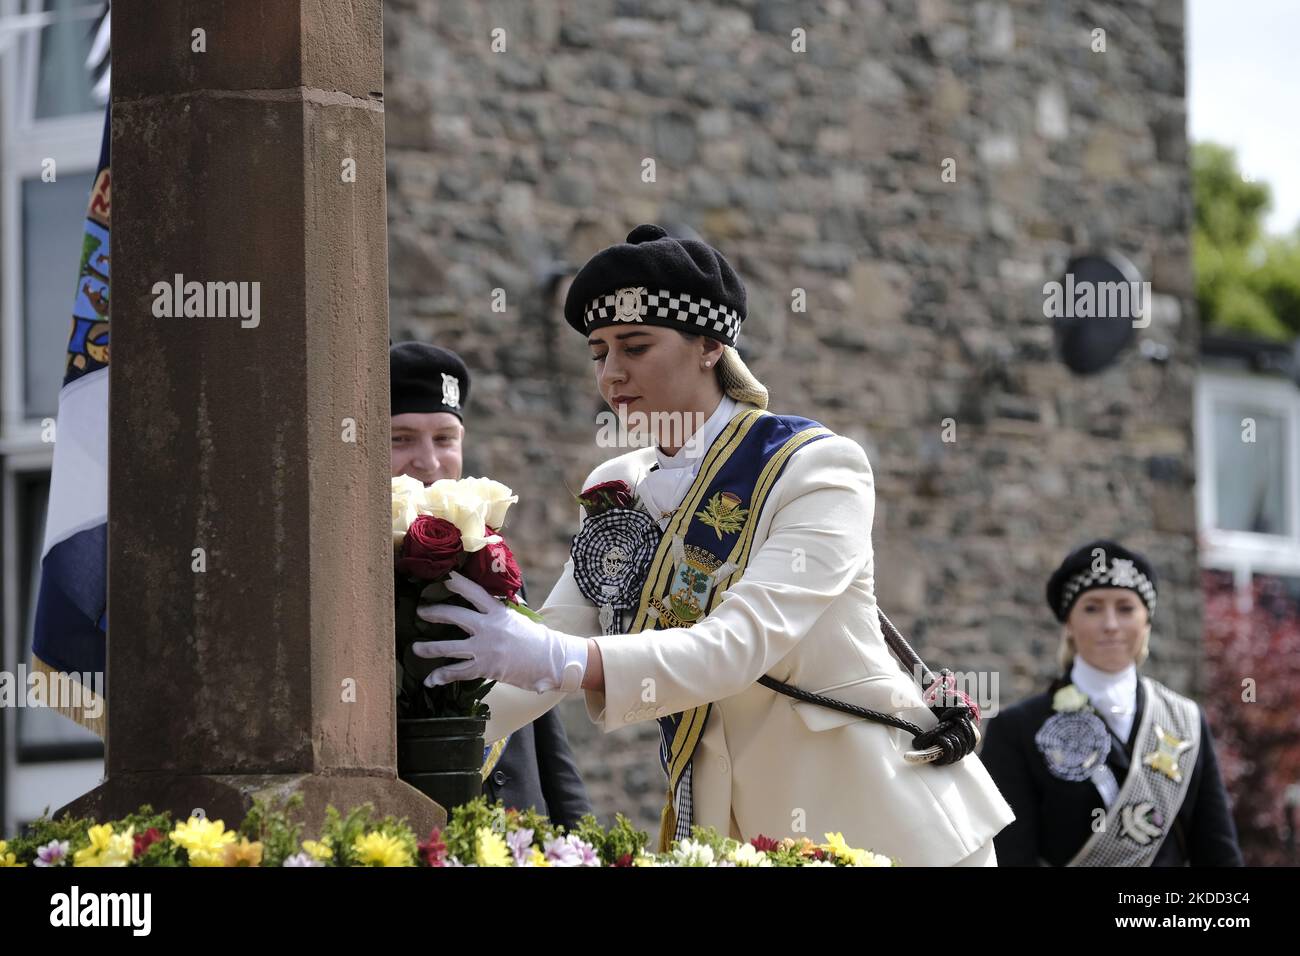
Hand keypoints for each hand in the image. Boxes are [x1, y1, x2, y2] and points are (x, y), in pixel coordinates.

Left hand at [414, 571, 588, 693]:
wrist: (551, 660)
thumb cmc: (537, 640)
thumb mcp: (519, 618)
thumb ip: (503, 610)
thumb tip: (495, 601)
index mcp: (498, 612)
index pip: (475, 593)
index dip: (459, 584)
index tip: (446, 579)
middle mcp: (488, 627)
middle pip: (455, 615)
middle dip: (435, 613)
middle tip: (420, 612)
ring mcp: (485, 648)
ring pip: (449, 647)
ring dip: (429, 648)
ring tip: (415, 648)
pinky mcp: (485, 667)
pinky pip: (457, 672)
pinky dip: (442, 676)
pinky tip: (431, 680)